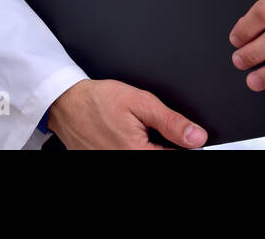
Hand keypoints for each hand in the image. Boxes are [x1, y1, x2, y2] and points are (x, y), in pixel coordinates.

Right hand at [46, 78, 207, 149]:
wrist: (67, 103)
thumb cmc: (99, 100)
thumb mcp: (141, 103)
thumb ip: (171, 122)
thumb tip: (197, 137)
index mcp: (137, 152)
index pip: (175, 156)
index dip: (184, 144)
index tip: (182, 135)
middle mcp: (124, 162)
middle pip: (160, 156)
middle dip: (162, 143)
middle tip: (148, 128)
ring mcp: (112, 164)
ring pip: (145, 156)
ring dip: (148, 145)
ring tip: (135, 131)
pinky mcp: (104, 162)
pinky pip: (128, 157)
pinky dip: (134, 147)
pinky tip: (126, 137)